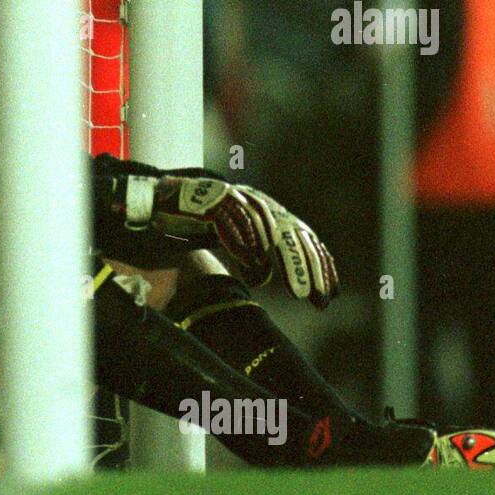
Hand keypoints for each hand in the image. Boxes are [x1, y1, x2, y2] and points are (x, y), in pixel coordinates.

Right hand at [131, 173, 338, 307]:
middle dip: (309, 269)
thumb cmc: (199, 221)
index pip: (303, 237)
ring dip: (286, 263)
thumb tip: (264, 277)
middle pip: (292, 235)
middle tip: (319, 298)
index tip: (332, 293)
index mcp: (267, 210)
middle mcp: (258, 202)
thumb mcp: (231, 239)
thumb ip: (249, 254)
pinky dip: (248, 247)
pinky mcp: (215, 199)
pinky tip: (258, 272)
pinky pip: (237, 224)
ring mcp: (238, 198)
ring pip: (270, 231)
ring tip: (297, 291)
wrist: (163, 196)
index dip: (320, 264)